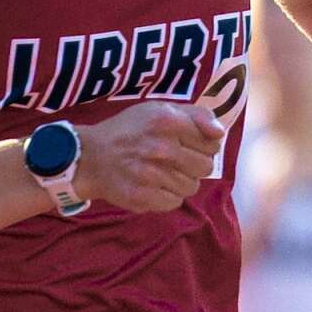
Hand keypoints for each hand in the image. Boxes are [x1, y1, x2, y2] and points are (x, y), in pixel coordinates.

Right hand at [68, 99, 226, 214]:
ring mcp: (152, 175)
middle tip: (173, 161)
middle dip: (193, 165)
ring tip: (160, 172)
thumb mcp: (159, 109)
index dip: (202, 145)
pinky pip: (175, 202)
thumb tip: (221, 133)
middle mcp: (161, 147)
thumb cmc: (130, 130)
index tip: (186, 145)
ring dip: (180, 181)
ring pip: (192, 187)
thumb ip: (196, 115)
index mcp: (168, 121)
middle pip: (205, 167)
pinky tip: (152, 185)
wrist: (90, 157)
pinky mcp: (143, 197)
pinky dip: (166, 196)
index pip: (212, 143)